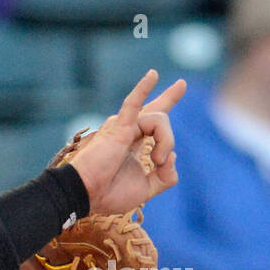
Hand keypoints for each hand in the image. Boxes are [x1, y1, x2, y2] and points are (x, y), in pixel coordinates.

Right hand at [66, 69, 185, 216]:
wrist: (86, 195)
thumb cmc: (108, 194)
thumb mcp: (146, 190)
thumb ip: (165, 177)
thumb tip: (173, 157)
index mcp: (132, 146)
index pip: (152, 124)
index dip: (165, 106)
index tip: (179, 89)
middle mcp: (129, 133)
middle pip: (155, 113)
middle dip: (169, 97)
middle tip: (182, 84)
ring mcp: (123, 127)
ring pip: (159, 120)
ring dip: (167, 141)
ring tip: (158, 160)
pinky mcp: (118, 126)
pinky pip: (133, 104)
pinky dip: (143, 89)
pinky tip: (153, 75)